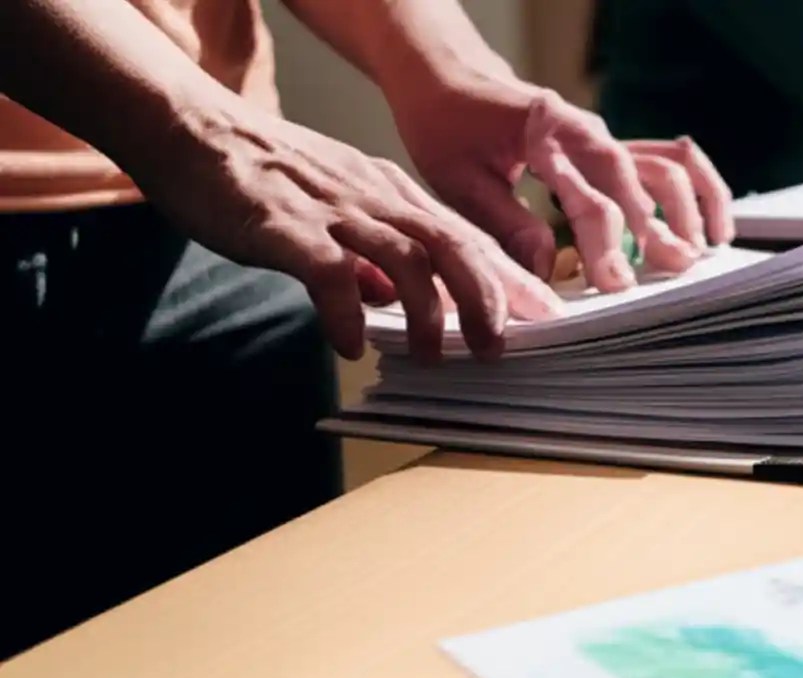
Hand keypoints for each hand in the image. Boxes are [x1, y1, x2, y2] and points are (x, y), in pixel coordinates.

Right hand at [133, 96, 564, 363]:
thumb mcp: (339, 208)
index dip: (508, 277)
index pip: (465, 237)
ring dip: (428, 311)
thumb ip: (371, 254)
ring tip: (434, 356)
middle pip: (452, 245)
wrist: (195, 131)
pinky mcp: (285, 226)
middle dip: (486, 297)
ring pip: (404, 258)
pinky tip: (350, 345)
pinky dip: (346, 312)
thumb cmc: (267, 177)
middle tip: (501, 346)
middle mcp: (375, 198)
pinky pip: (328, 273)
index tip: (543, 314)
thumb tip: (393, 303)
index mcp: (392, 193)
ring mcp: (333, 210)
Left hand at [386, 78, 734, 293]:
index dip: (606, 246)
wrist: (449, 79)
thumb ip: (505, 224)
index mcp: (548, 135)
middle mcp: (587, 132)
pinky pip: (667, 160)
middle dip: (656, 234)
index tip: (614, 286)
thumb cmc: (447, 128)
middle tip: (669, 276)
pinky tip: (711, 225)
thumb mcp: (458, 181)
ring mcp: (604, 137)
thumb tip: (547, 268)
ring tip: (698, 254)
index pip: (591, 198)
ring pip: (666, 166)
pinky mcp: (610, 145)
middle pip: (637, 184)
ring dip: (688, 210)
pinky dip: (697, 188)